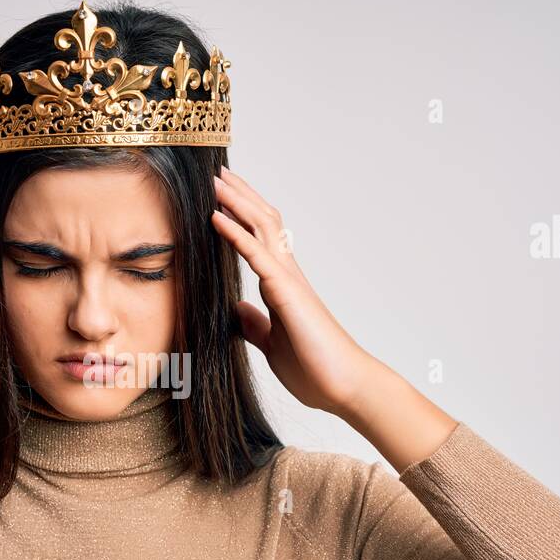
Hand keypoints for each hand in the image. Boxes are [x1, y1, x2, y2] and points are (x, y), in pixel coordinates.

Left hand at [211, 164, 369, 419]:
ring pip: (262, 226)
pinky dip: (235, 232)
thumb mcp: (271, 345)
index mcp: (281, 285)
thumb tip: (238, 311)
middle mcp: (286, 275)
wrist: (344, 388)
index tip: (220, 195)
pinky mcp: (287, 293)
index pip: (260, 237)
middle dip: (240, 195)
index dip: (242, 214)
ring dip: (237, 201)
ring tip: (215, 180)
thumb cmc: (314, 369)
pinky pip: (257, 254)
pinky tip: (216, 216)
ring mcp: (288, 280)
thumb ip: (256, 325)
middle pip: (263, 220)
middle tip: (217, 172)